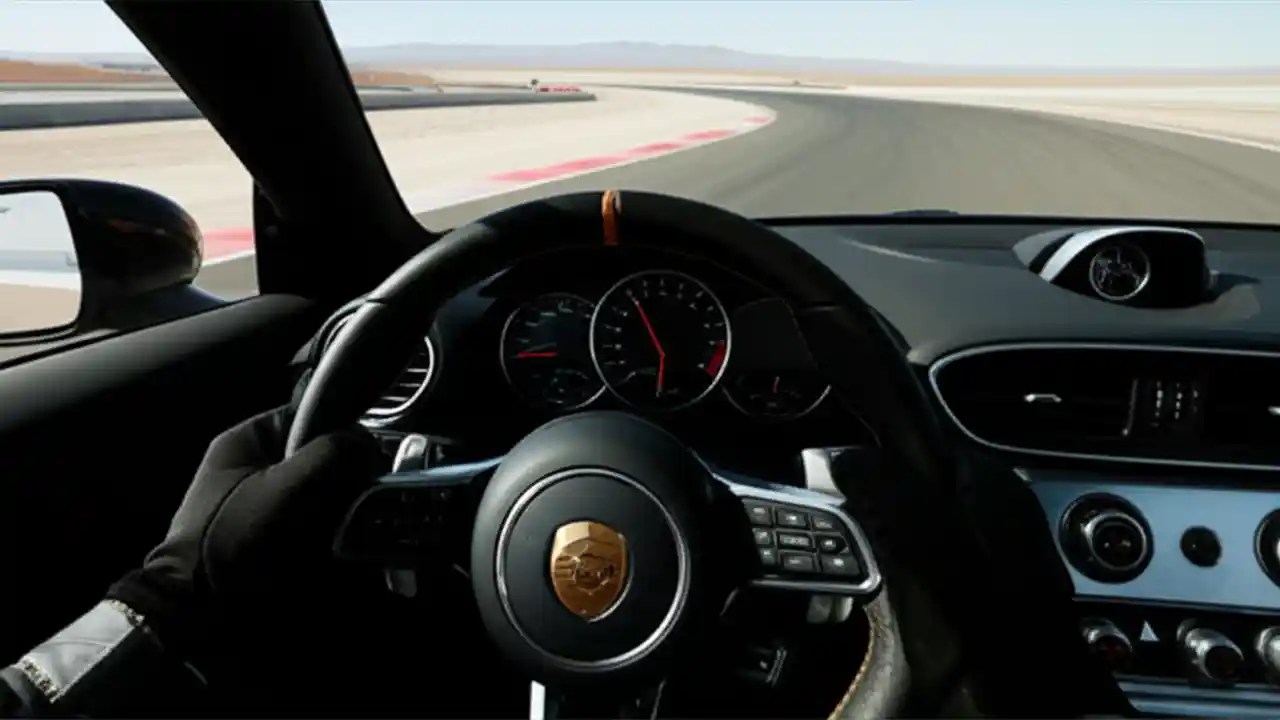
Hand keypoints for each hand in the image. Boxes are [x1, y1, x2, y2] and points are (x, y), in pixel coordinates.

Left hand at [107, 405, 385, 649]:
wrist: (199, 606)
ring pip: (321, 487)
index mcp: (246, 440)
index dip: (339, 430)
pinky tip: (344, 536)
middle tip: (364, 489)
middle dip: (342, 471)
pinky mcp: (275, 532)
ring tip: (356, 516)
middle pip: (317, 453)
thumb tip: (368, 443)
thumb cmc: (230, 535)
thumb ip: (327, 454)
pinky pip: (315, 517)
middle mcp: (255, 463)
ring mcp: (264, 500)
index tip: (367, 453)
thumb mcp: (281, 487)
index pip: (307, 415)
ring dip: (340, 501)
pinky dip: (332, 525)